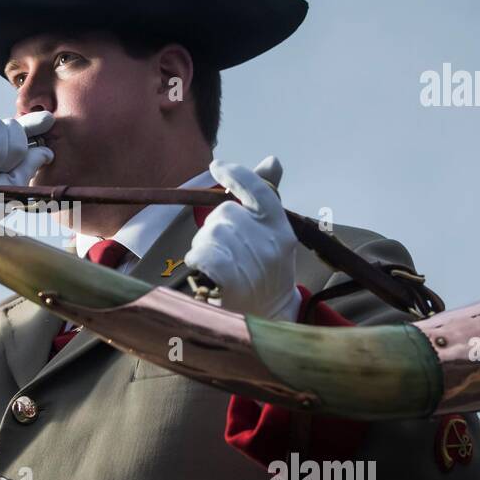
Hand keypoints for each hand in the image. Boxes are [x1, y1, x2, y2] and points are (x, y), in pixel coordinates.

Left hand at [184, 156, 300, 321]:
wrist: (269, 320)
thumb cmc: (266, 273)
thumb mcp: (274, 236)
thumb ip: (266, 199)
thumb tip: (272, 159)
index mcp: (281, 227)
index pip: (259, 189)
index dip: (236, 173)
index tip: (217, 166)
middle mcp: (271, 241)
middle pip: (224, 214)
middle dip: (215, 228)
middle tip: (226, 252)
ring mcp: (253, 261)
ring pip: (209, 233)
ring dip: (204, 247)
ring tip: (220, 268)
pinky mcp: (232, 280)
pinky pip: (201, 254)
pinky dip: (197, 261)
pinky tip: (206, 274)